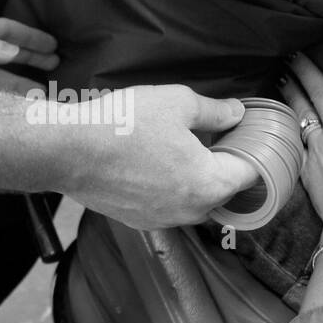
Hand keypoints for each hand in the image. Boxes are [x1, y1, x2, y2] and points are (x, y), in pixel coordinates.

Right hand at [65, 85, 255, 228]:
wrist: (69, 151)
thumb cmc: (123, 125)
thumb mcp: (178, 102)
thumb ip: (215, 112)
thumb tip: (236, 113)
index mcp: (208, 184)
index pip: (250, 175)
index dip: (253, 152)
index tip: (247, 137)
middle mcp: (189, 211)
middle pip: (224, 192)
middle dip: (224, 166)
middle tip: (215, 137)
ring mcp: (162, 219)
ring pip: (194, 201)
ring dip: (195, 179)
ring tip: (180, 148)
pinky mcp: (138, 220)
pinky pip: (167, 205)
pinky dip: (168, 188)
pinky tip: (154, 162)